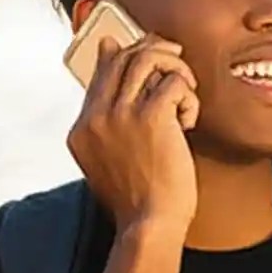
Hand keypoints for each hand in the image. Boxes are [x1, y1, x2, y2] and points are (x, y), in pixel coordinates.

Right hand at [67, 34, 200, 230]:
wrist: (149, 224)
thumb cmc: (139, 198)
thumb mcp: (109, 162)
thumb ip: (108, 129)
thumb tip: (119, 105)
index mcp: (82, 128)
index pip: (101, 72)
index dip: (127, 53)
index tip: (146, 48)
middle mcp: (95, 116)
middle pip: (122, 57)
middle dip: (154, 50)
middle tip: (176, 60)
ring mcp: (120, 114)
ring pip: (147, 60)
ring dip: (175, 69)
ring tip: (187, 88)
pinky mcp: (150, 117)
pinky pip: (174, 82)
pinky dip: (189, 97)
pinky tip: (189, 122)